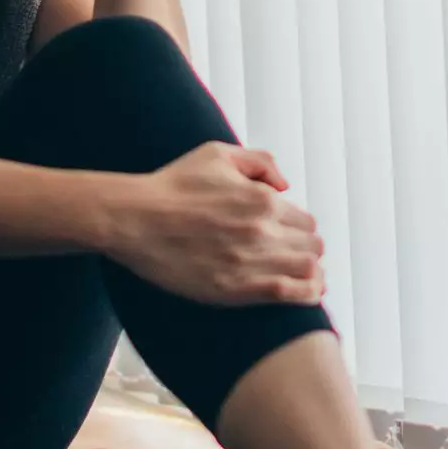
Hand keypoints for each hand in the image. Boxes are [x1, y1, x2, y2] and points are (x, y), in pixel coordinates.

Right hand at [108, 141, 325, 306]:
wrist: (135, 220)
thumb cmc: (172, 185)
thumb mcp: (218, 154)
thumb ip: (260, 163)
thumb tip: (285, 186)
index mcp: (262, 199)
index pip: (305, 221)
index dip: (300, 229)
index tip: (289, 236)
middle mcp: (263, 230)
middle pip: (311, 246)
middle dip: (307, 250)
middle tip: (295, 256)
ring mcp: (251, 262)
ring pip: (307, 271)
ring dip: (312, 273)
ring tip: (310, 278)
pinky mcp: (236, 289)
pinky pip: (289, 294)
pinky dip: (306, 294)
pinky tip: (311, 294)